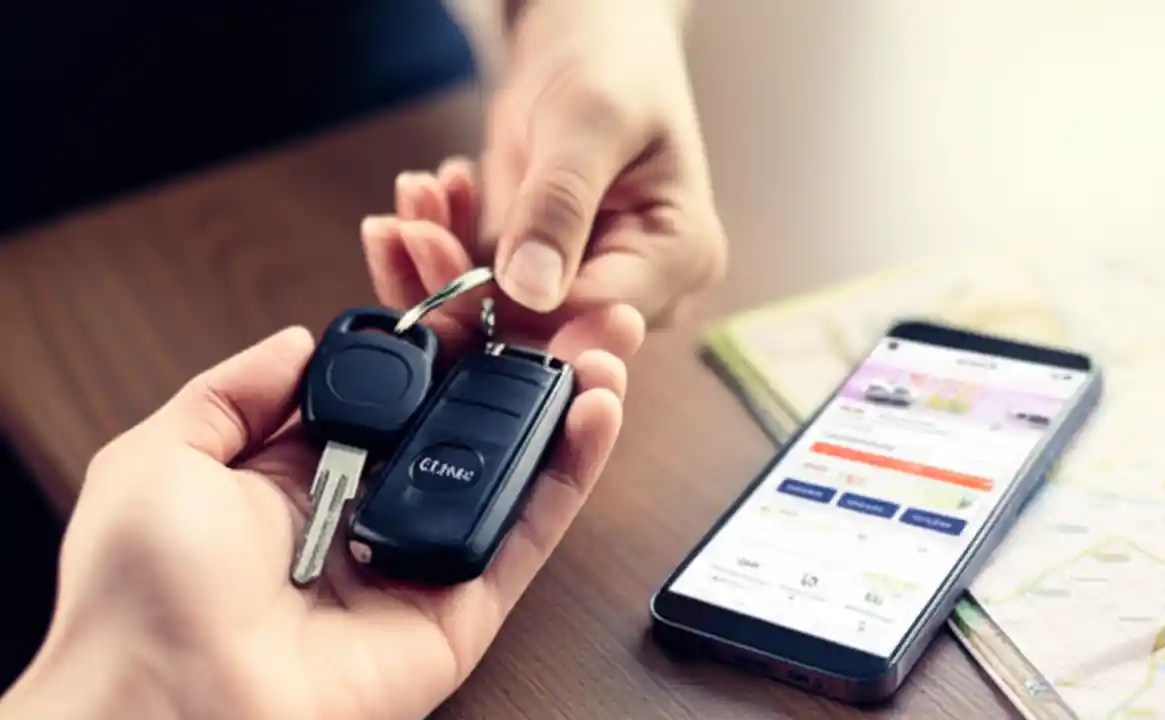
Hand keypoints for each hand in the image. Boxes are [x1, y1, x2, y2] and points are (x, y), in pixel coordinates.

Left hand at [0, 309, 640, 717]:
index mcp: (292, 477)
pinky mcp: (462, 610)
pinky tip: (597, 411)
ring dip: (558, 409)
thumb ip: (233, 391)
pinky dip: (570, 474)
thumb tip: (296, 339)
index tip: (475, 293)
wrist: (172, 709)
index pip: (387, 393)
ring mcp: (417, 562)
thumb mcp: (160, 456)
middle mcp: (363, 515)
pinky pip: (524, 535)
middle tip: (560, 313)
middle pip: (458, 428)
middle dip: (512, 369)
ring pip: (504, 475)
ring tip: (600, 346)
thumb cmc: (141, 599)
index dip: (435, 343)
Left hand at [373, 0, 724, 331]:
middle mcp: (638, 287)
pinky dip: (441, 245)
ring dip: (438, 264)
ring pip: (496, 315)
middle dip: (459, 285)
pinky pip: (478, 286)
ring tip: (412, 198)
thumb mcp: (587, 122)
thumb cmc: (611, 63)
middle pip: (539, 329)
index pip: (591, 317)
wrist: (591, 35)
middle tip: (408, 226)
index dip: (509, 307)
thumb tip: (529, 289)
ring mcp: (585, 283)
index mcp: (678, 258)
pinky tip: (428, 194)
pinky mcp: (539, 272)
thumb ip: (559, 206)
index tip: (438, 255)